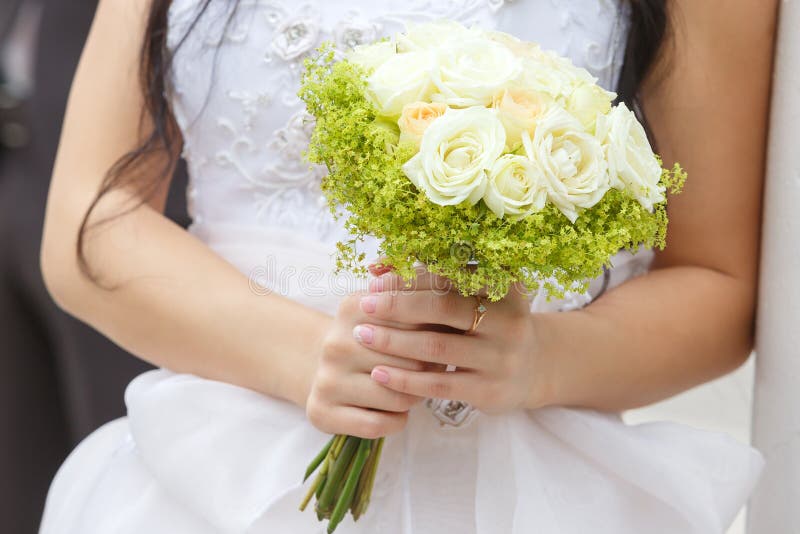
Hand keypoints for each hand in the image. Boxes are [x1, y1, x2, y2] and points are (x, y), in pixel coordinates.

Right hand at [306, 288, 434, 438]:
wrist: (322, 369)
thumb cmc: (370, 342)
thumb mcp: (388, 315)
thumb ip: (420, 306)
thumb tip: (459, 311)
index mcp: (353, 309)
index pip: (415, 323)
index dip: (438, 335)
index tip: (446, 340)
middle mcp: (335, 343)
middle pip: (411, 363)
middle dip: (430, 370)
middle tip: (434, 370)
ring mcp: (327, 379)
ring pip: (397, 397)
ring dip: (415, 398)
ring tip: (415, 390)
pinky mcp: (322, 411)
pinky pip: (378, 424)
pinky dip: (398, 421)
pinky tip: (397, 411)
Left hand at [354, 269, 549, 413]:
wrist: (532, 368)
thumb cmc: (488, 323)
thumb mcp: (472, 297)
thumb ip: (431, 281)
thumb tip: (376, 268)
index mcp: (503, 285)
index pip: (448, 273)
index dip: (409, 274)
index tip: (374, 276)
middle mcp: (508, 318)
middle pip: (443, 306)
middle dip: (398, 304)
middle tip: (365, 305)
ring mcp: (500, 356)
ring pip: (437, 345)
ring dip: (394, 340)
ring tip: (363, 335)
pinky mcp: (490, 389)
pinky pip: (439, 383)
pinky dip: (405, 379)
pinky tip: (379, 373)